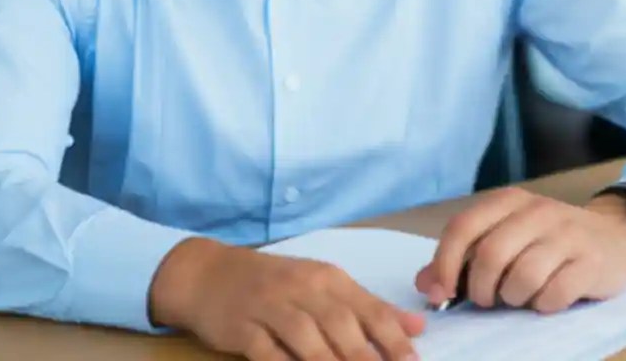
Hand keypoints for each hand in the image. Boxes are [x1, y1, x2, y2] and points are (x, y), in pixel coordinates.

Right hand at [149, 238, 424, 360]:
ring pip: (307, 340)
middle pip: (342, 325)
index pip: (370, 309)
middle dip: (366, 356)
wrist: (208, 273)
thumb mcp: (324, 286)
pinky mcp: (242, 328)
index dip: (394, 338)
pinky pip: (268, 353)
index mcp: (329, 279)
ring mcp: (271, 307)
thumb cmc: (275, 283)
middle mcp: (303, 289)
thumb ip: (368, 307)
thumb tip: (417, 327)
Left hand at [415, 188, 625, 313]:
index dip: (445, 263)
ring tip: (518, 296)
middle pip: (491, 254)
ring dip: (513, 298)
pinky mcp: (590, 261)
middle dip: (481, 288)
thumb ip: (463, 258)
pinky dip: (543, 305)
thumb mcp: (505, 238)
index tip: (441, 292)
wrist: (614, 236)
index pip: (463, 227)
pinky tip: (547, 298)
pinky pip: (554, 294)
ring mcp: (568, 234)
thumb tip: (425, 284)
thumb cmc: (549, 242)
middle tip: (487, 299)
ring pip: (523, 276)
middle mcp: (539, 211)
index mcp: (510, 201)